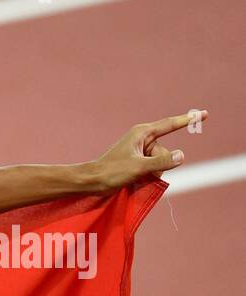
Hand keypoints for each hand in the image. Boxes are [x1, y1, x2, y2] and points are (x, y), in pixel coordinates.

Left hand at [93, 110, 207, 191]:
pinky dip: (149, 175)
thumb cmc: (112, 172)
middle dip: (159, 165)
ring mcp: (141, 150)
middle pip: (166, 151)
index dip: (188, 120)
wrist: (92, 181)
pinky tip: (136, 179)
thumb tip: (181, 156)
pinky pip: (154, 167)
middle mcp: (143, 138)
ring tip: (135, 176)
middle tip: (141, 172)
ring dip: (153, 172)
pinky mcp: (138, 160)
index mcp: (143, 133)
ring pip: (161, 162)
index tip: (204, 114)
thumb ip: (161, 162)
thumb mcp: (138, 168)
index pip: (171, 124)